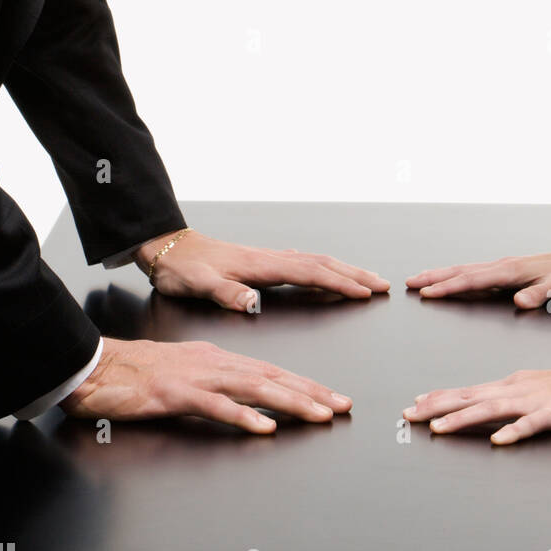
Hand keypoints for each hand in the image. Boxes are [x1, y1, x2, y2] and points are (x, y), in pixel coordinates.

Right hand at [58, 336, 352, 430]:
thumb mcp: (187, 373)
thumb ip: (218, 383)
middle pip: (273, 377)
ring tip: (319, 414)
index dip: (305, 385)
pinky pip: (216, 406)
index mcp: (220, 359)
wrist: (98, 367)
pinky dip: (243, 415)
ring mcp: (198, 377)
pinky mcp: (176, 393)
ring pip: (254, 388)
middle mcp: (216, 363)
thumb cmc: (138, 373)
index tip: (333, 398)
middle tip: (343, 406)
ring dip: (290, 402)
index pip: (272, 372)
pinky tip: (264, 426)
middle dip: (311, 392)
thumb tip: (248, 397)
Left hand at [137, 229, 389, 309]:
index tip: (364, 292)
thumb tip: (252, 301)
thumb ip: (227, 292)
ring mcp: (267, 259)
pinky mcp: (262, 263)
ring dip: (344, 270)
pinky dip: (324, 269)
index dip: (338, 283)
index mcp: (260, 266)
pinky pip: (303, 264)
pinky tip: (328, 274)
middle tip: (383, 285)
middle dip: (354, 274)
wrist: (167, 248)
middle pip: (321, 263)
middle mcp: (269, 259)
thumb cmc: (182, 269)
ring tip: (367, 280)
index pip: (309, 273)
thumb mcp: (198, 284)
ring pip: (315, 262)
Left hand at [403, 357, 550, 444]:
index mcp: (515, 384)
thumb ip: (512, 400)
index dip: (441, 396)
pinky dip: (515, 431)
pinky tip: (498, 440)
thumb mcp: (539, 391)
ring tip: (439, 427)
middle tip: (410, 413)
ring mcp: (538, 399)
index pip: (470, 390)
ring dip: (464, 417)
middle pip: (472, 396)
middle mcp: (520, 388)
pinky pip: (533, 423)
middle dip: (438, 405)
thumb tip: (487, 411)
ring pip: (494, 408)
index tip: (416, 402)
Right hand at [405, 243, 550, 306]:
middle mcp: (503, 266)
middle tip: (409, 283)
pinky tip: (451, 279)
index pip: (473, 280)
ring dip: (441, 274)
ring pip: (465, 270)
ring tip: (420, 279)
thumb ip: (540, 294)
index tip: (427, 293)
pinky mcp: (507, 270)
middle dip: (434, 278)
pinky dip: (456, 275)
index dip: (449, 288)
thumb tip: (518, 301)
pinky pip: (474, 272)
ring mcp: (503, 266)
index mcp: (511, 272)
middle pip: (461, 272)